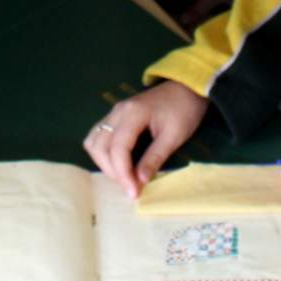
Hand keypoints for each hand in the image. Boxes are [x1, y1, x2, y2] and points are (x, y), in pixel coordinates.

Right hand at [83, 81, 208, 199]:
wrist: (186, 87)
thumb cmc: (184, 110)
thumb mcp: (174, 136)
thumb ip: (154, 158)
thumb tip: (140, 181)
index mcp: (132, 114)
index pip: (118, 149)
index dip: (123, 174)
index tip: (134, 193)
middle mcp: (117, 112)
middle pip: (100, 146)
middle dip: (112, 171)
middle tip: (131, 187)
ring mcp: (114, 112)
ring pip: (94, 141)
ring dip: (104, 163)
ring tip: (124, 176)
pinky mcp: (116, 116)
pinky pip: (99, 136)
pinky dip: (103, 153)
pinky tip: (117, 163)